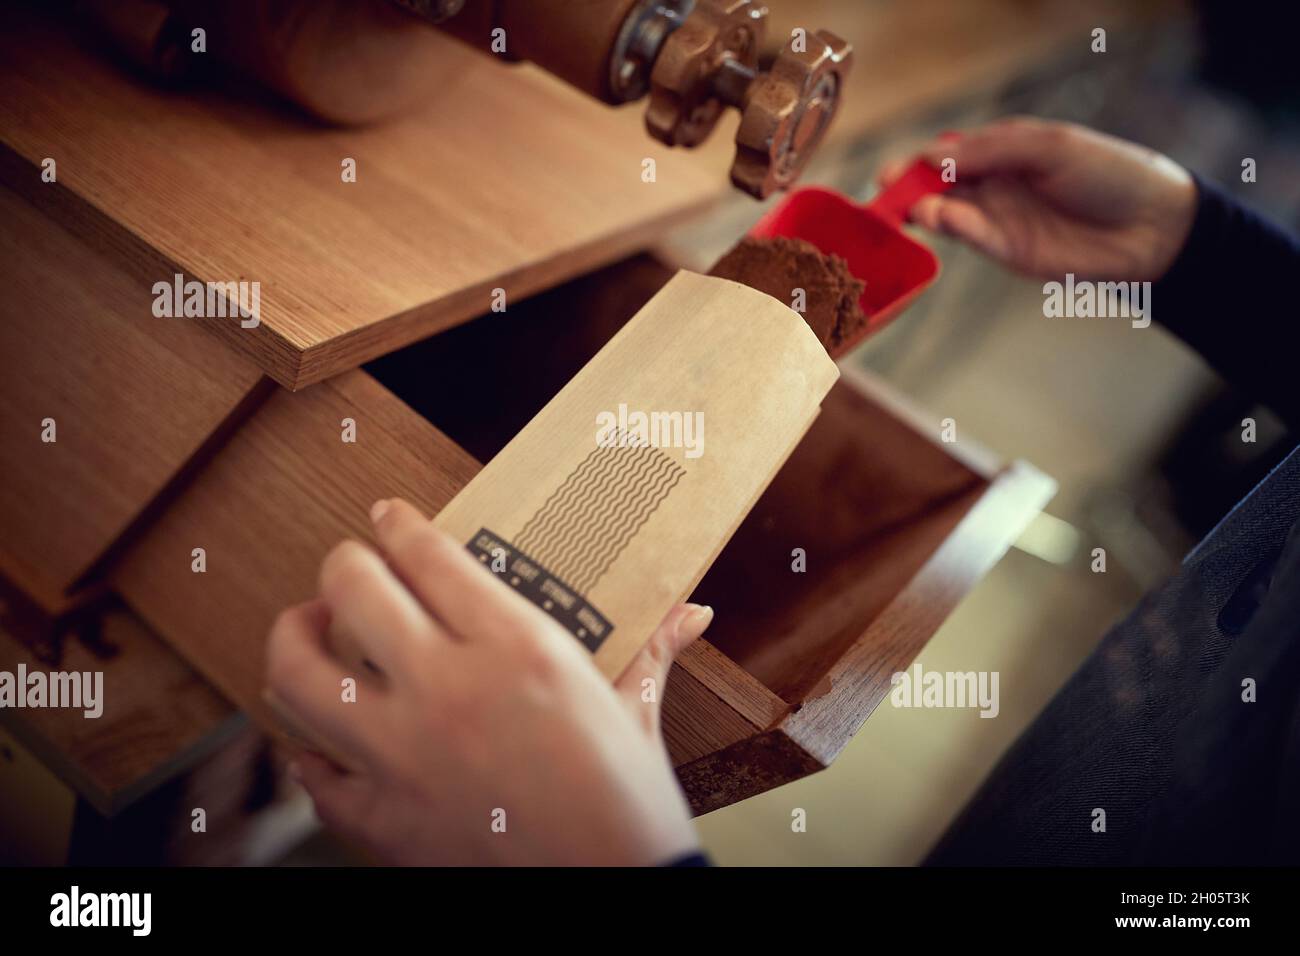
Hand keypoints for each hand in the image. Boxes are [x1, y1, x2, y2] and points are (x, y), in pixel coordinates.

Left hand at [264, 497, 712, 865]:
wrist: (614, 894)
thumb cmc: (628, 806)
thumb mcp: (637, 713)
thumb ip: (651, 650)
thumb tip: (692, 614)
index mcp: (516, 650)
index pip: (426, 555)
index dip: (396, 524)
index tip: (386, 516)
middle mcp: (447, 690)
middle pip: (351, 589)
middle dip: (342, 564)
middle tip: (349, 569)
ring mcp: (403, 756)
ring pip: (300, 675)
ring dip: (294, 641)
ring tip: (307, 634)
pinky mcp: (382, 819)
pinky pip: (312, 775)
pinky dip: (306, 752)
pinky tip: (317, 739)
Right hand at [880, 117, 1196, 281]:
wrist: (1151, 224)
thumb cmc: (1107, 171)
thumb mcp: (1048, 146)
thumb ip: (989, 149)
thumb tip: (932, 155)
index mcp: (1000, 150)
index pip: (946, 153)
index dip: (916, 161)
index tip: (892, 171)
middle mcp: (992, 184)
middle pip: (935, 186)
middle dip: (906, 190)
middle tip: (882, 195)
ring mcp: (997, 218)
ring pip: (945, 213)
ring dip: (924, 211)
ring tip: (912, 209)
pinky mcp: (1006, 251)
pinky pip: (970, 236)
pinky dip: (951, 228)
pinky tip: (939, 219)